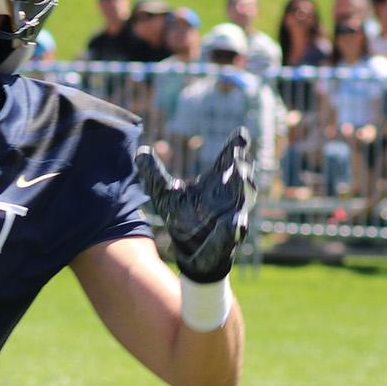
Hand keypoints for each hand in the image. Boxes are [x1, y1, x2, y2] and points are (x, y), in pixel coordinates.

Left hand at [134, 128, 255, 282]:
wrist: (187, 251)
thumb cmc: (182, 218)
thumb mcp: (164, 195)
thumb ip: (154, 173)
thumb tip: (140, 151)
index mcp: (215, 180)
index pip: (228, 159)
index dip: (236, 145)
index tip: (241, 134)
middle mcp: (229, 194)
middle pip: (242, 175)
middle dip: (242, 164)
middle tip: (237, 154)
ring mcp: (233, 213)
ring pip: (246, 197)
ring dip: (244, 186)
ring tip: (239, 174)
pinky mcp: (231, 235)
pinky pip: (235, 228)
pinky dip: (234, 225)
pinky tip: (232, 223)